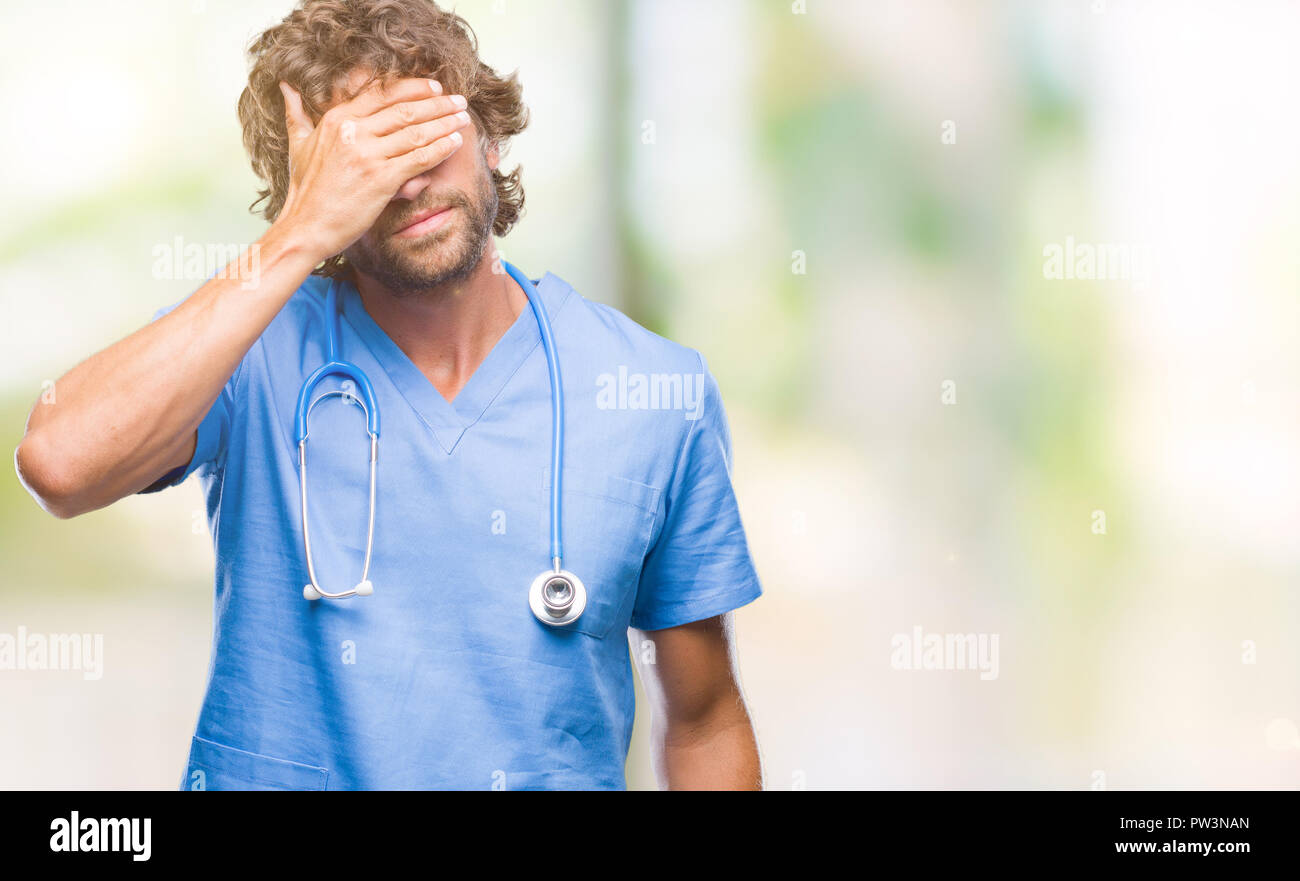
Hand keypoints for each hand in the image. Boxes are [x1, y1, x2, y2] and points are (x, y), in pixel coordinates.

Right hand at [273, 77, 470, 261]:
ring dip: (445, 123)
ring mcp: (367, 155)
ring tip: (463, 119)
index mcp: (336, 119)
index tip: (434, 87)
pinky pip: (419, 158)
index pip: (382, 93)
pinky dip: (440, 149)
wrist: (306, 227)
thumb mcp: (297, 144)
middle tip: (459, 101)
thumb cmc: (304, 190)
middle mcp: (352, 131)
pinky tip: (455, 143)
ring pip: (416, 132)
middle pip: (405, 110)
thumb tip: (286, 88)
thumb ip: (296, 114)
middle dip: (437, 103)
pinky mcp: (381, 179)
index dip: (413, 88)